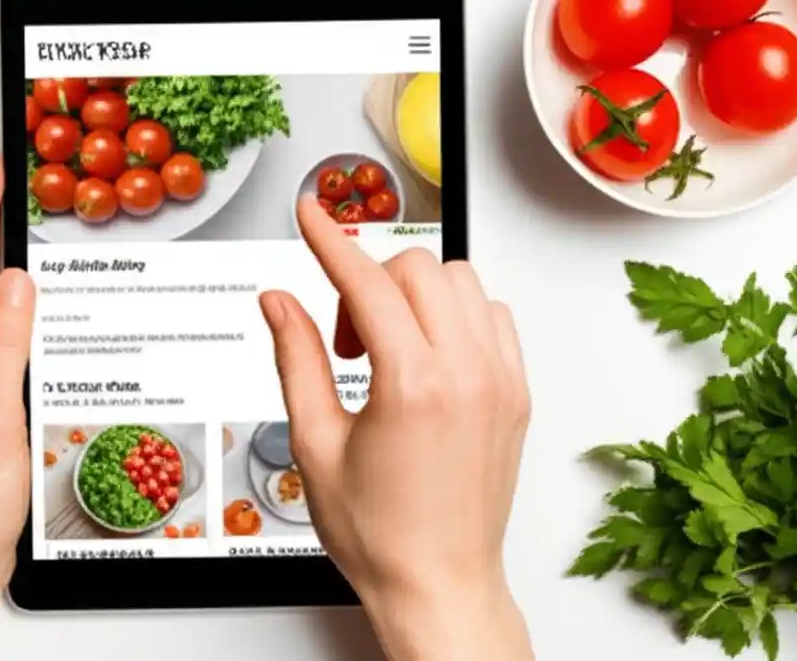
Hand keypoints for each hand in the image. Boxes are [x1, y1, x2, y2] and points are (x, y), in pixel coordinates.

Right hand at [259, 197, 533, 660]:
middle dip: (367, 284)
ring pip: (461, 282)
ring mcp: (501, 381)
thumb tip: (279, 303)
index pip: (366, 280)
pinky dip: (457, 315)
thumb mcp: (315, 444)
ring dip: (414, 294)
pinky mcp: (518, 394)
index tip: (312, 214)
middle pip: (416, 270)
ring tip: (386, 348)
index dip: (330, 240)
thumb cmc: (380, 533)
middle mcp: (468, 374)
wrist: (438, 582)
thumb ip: (297, 359)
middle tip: (344, 339)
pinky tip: (427, 353)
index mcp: (414, 385)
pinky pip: (493, 316)